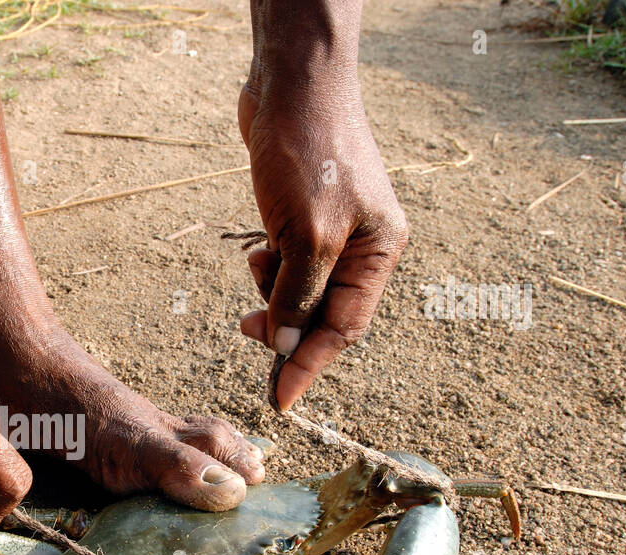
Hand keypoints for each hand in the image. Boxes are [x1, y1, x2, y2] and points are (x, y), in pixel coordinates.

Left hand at [237, 78, 407, 410]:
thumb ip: (298, 296)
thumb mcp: (307, 235)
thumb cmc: (311, 151)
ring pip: (299, 292)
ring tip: (256, 264)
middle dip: (285, 327)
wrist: (291, 84)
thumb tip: (287, 347)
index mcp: (378, 253)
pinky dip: (268, 269)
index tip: (279, 399)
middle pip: (322, 315)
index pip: (345, 330)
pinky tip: (256, 250)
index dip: (310, 366)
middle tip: (247, 332)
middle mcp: (361, 247)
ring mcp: (332, 232)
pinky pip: (287, 265)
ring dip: (271, 293)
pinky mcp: (304, 218)